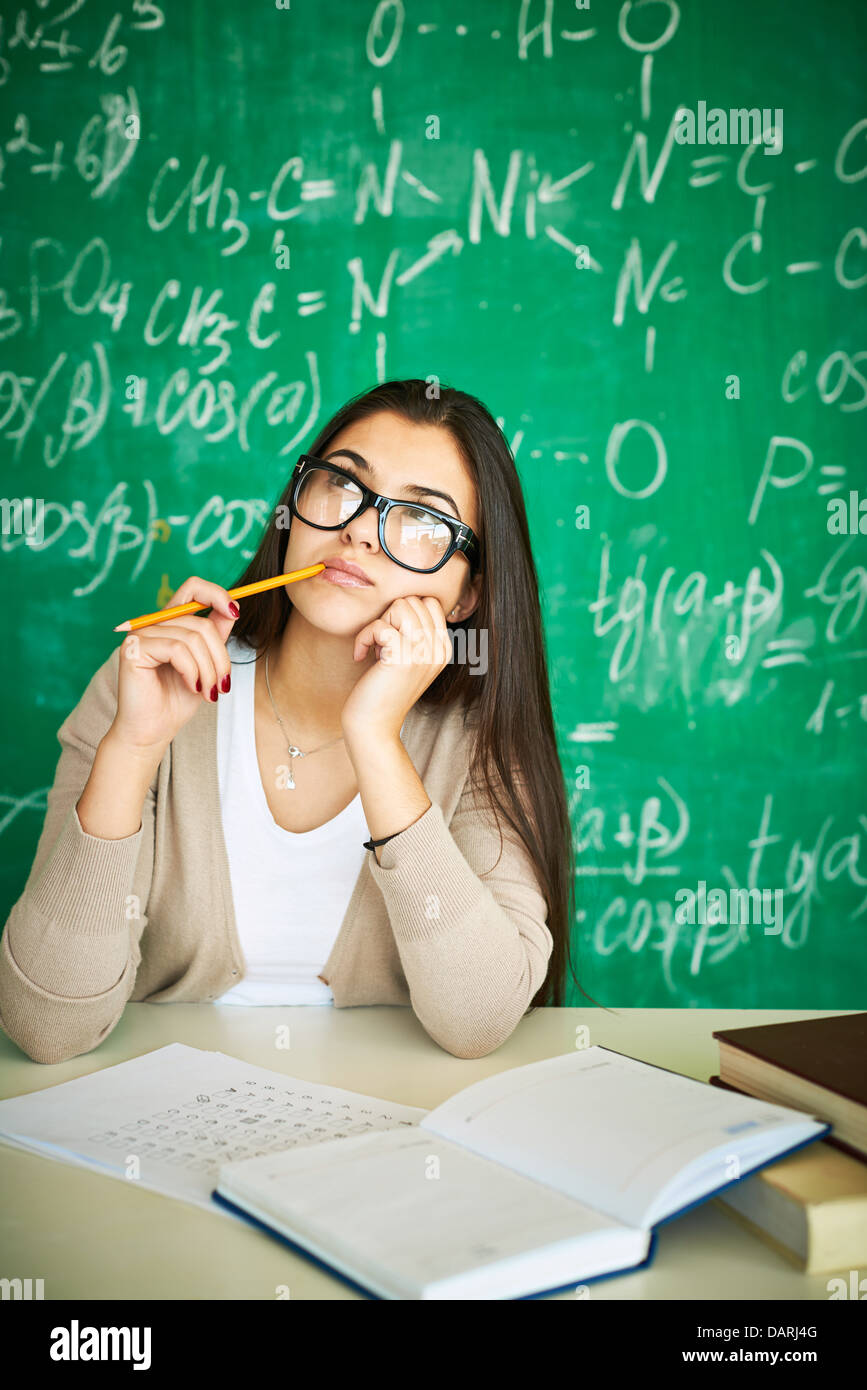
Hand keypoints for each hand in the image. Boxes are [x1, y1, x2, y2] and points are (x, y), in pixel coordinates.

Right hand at [110, 575, 238, 754]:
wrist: (153, 731)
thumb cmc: (177, 699)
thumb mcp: (206, 664)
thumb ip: (214, 636)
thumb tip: (233, 608)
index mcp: (170, 623)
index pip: (193, 588)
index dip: (217, 594)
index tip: (236, 612)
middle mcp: (153, 623)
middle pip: (201, 622)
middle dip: (220, 656)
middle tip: (222, 684)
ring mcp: (141, 634)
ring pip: (192, 637)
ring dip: (208, 670)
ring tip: (208, 691)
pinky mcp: (134, 649)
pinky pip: (177, 649)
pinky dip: (192, 671)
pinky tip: (191, 686)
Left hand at [341, 595, 452, 741]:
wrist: (374, 726)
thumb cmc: (383, 690)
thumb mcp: (407, 658)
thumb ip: (413, 633)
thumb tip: (401, 603)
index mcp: (443, 648)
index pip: (430, 603)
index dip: (404, 612)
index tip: (391, 637)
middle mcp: (438, 650)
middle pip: (414, 601)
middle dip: (390, 616)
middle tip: (381, 645)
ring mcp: (422, 654)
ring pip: (400, 607)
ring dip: (378, 624)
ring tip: (375, 648)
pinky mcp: (401, 659)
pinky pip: (380, 625)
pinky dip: (364, 637)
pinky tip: (361, 656)